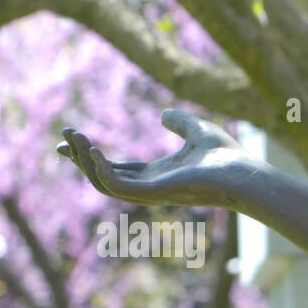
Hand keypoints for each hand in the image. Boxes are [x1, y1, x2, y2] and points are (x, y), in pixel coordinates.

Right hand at [57, 109, 250, 207]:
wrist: (244, 172)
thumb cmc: (227, 157)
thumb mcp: (197, 130)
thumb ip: (179, 122)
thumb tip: (163, 114)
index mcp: (158, 175)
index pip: (116, 169)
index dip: (91, 155)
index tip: (70, 138)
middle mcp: (151, 187)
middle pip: (104, 177)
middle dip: (80, 158)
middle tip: (63, 137)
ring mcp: (152, 193)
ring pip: (105, 184)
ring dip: (85, 162)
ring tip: (74, 137)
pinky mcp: (155, 193)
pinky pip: (118, 187)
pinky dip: (101, 171)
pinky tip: (92, 151)